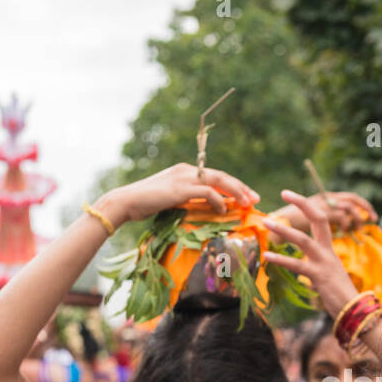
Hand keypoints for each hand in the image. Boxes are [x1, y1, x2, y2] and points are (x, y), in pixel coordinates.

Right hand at [96, 163, 258, 226]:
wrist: (125, 202)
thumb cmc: (145, 205)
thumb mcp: (172, 201)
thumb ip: (189, 201)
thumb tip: (207, 211)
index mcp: (186, 171)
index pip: (216, 176)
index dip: (235, 186)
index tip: (249, 197)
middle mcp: (187, 170)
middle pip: (222, 176)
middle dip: (242, 188)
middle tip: (256, 200)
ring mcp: (183, 178)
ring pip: (218, 180)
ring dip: (236, 192)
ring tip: (248, 204)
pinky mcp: (179, 189)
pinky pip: (206, 191)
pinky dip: (218, 200)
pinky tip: (225, 210)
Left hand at [261, 190, 359, 317]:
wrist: (353, 309)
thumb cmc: (337, 292)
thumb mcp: (327, 271)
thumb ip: (315, 262)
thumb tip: (301, 260)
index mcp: (328, 248)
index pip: (320, 218)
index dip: (306, 205)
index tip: (289, 194)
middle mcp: (327, 250)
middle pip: (318, 219)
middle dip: (302, 204)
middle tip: (284, 192)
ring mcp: (323, 262)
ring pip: (303, 240)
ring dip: (284, 230)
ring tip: (267, 222)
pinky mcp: (319, 276)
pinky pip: (297, 265)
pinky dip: (281, 259)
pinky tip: (267, 256)